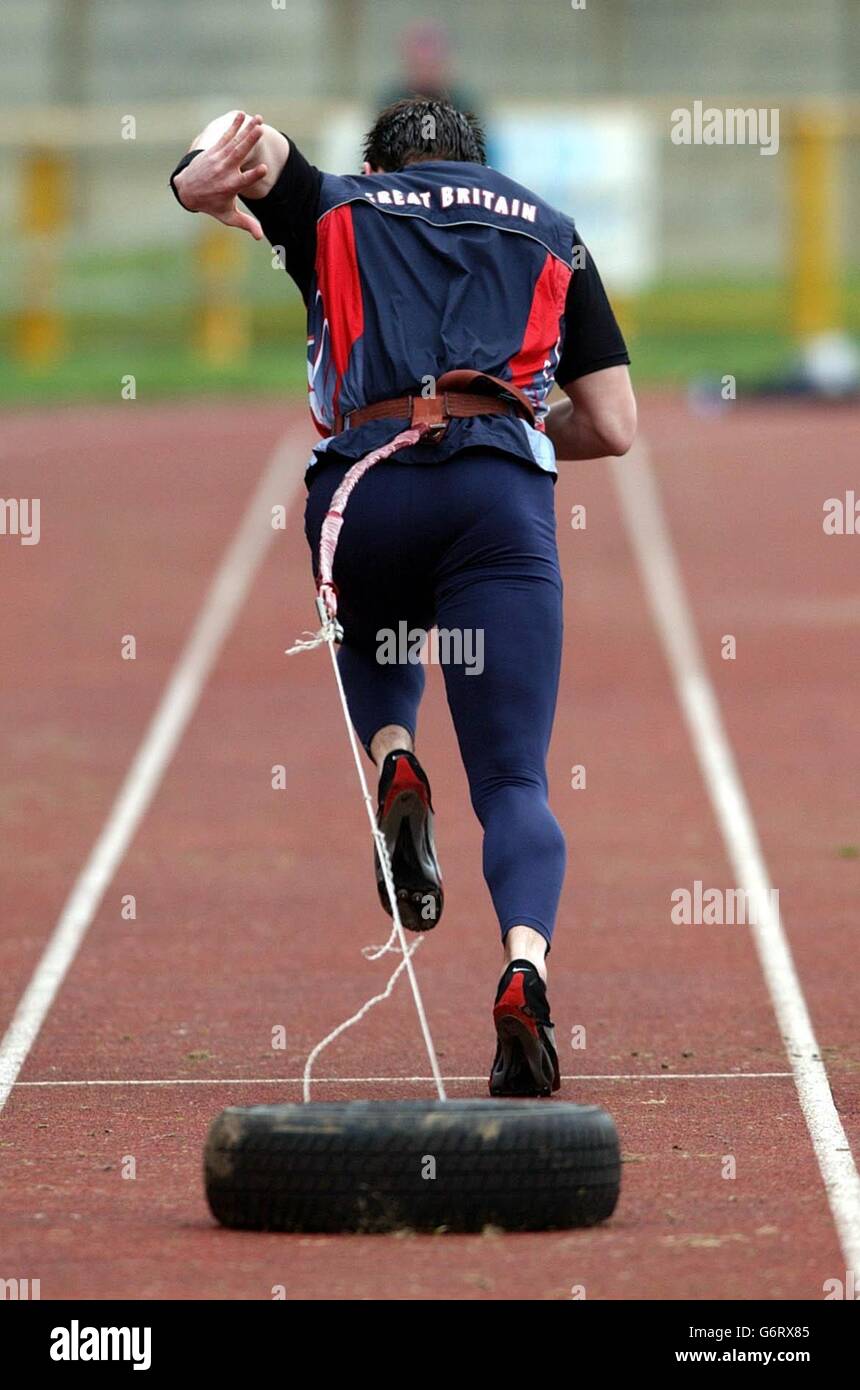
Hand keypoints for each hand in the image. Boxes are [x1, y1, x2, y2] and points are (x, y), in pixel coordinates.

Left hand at [174, 112, 267, 238]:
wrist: (187, 190)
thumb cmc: (212, 204)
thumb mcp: (228, 216)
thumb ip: (245, 224)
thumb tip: (260, 237)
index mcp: (230, 187)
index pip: (244, 181)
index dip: (254, 175)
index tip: (264, 168)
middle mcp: (224, 171)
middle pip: (239, 155)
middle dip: (249, 142)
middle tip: (260, 130)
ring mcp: (218, 159)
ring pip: (234, 142)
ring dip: (246, 130)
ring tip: (258, 119)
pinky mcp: (214, 151)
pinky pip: (226, 137)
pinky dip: (234, 126)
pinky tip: (242, 115)